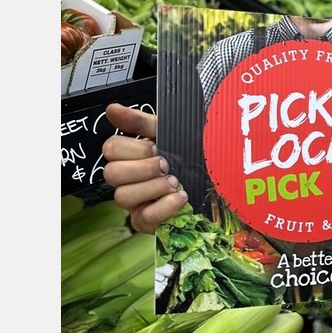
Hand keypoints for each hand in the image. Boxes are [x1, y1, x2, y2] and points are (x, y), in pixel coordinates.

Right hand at [101, 104, 187, 233]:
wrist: (221, 176)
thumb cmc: (191, 153)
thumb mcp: (169, 132)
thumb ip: (140, 121)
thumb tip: (111, 109)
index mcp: (130, 156)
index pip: (110, 149)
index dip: (133, 148)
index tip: (157, 148)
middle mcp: (127, 180)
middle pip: (111, 174)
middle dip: (142, 168)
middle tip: (166, 165)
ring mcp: (135, 203)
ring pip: (123, 197)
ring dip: (152, 187)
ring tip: (176, 182)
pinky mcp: (147, 223)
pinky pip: (143, 219)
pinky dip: (163, 207)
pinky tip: (181, 197)